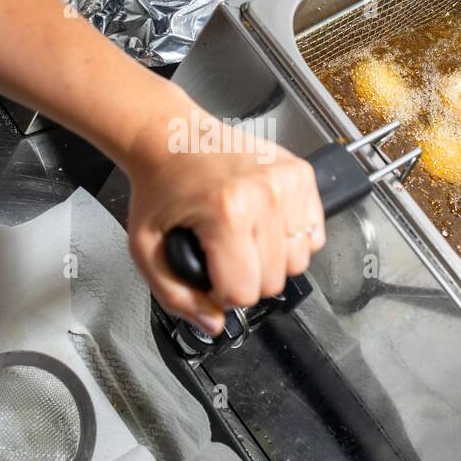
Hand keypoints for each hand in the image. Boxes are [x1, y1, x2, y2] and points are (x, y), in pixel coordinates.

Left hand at [123, 103, 325, 335]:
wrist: (172, 136)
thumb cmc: (160, 186)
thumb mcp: (147, 249)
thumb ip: (176, 297)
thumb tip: (214, 324)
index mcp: (227, 212)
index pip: (245, 292)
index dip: (222, 293)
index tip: (209, 273)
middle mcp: (265, 194)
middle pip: (275, 281)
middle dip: (247, 278)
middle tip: (224, 253)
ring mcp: (288, 182)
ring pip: (299, 261)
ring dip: (272, 260)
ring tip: (244, 238)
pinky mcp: (302, 174)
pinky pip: (314, 234)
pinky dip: (292, 238)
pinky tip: (264, 224)